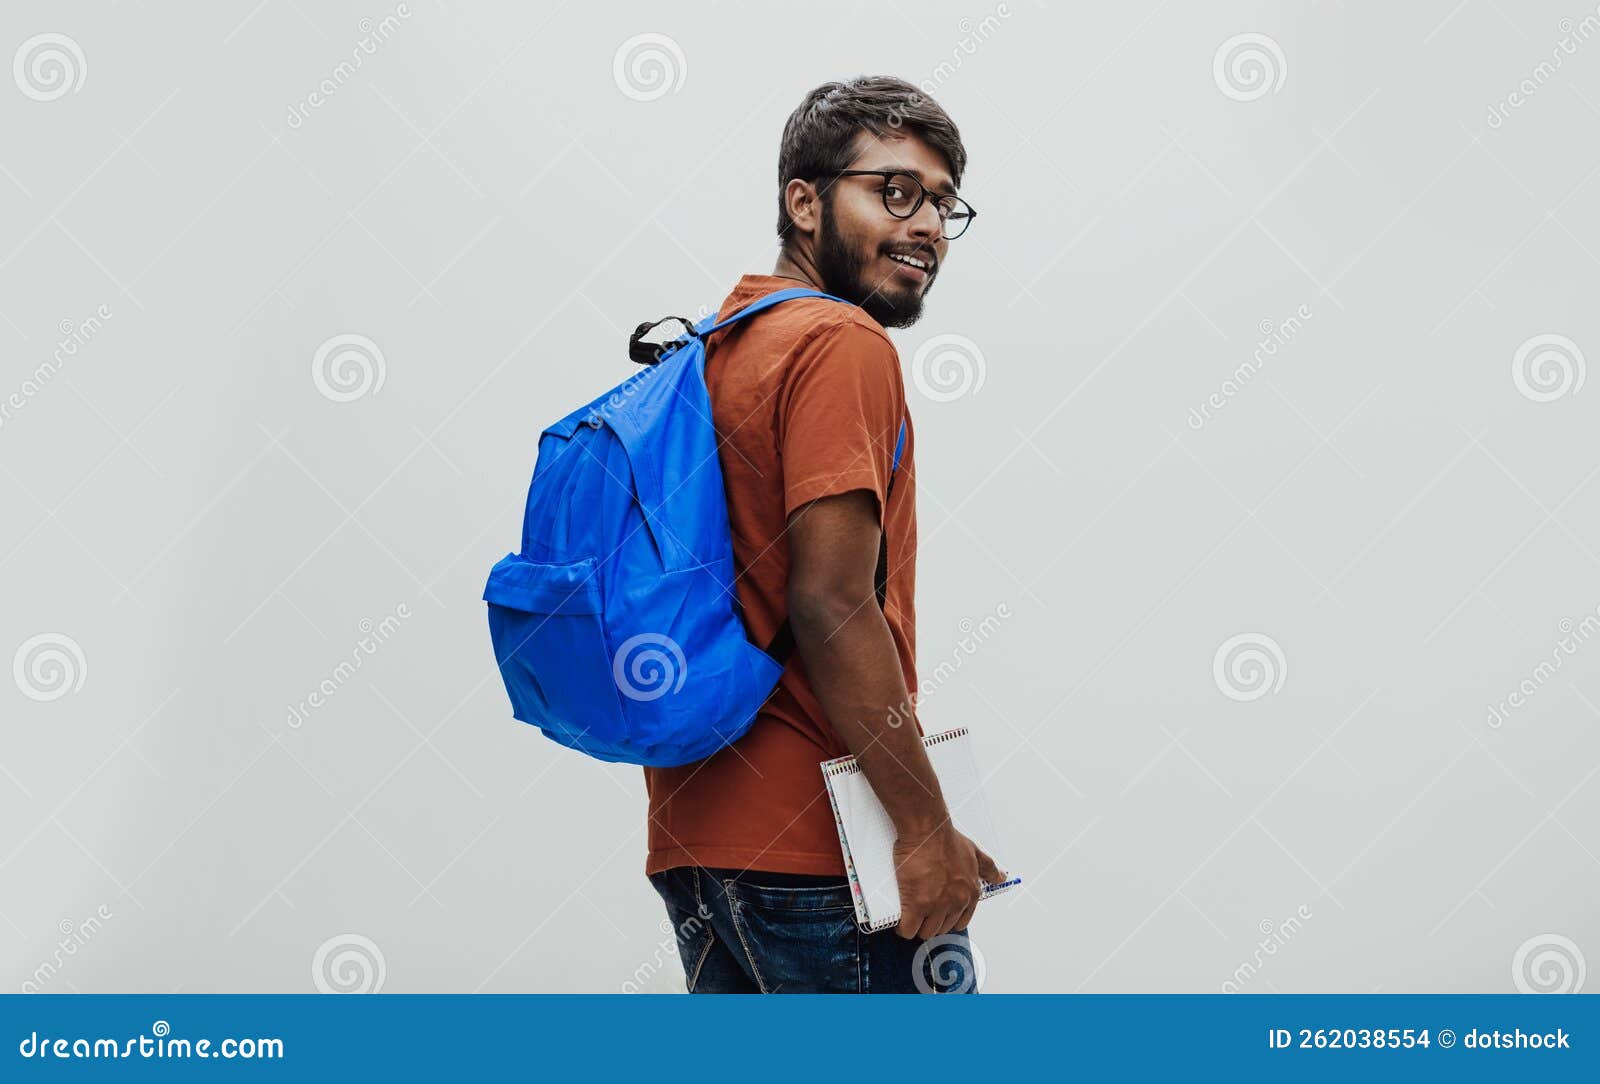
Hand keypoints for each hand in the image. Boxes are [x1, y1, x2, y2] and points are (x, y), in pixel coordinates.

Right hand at [892, 822, 1004, 939]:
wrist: (927, 831)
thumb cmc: (946, 839)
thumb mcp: (974, 852)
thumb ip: (988, 867)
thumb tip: (1000, 877)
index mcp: (970, 893)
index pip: (960, 921)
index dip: (947, 918)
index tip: (939, 914)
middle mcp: (956, 902)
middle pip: (942, 928)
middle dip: (932, 922)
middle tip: (922, 912)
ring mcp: (936, 905)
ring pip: (926, 931)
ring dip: (917, 926)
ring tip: (911, 916)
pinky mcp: (916, 905)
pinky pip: (908, 929)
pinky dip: (904, 928)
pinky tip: (902, 921)